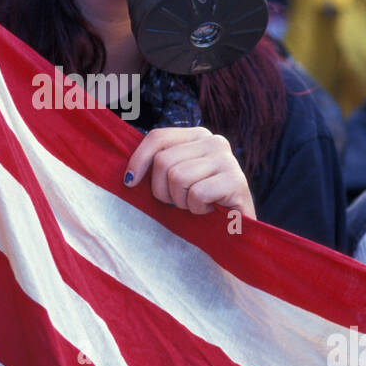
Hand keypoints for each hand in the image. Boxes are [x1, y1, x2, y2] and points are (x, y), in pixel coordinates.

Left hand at [124, 126, 255, 217]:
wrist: (236, 230)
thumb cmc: (200, 203)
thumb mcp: (176, 178)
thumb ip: (159, 165)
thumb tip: (128, 174)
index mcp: (198, 135)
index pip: (158, 137)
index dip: (138, 160)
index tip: (129, 183)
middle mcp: (215, 141)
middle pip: (164, 161)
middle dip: (163, 190)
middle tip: (179, 202)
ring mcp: (228, 159)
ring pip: (178, 177)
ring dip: (181, 201)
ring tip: (196, 205)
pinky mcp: (237, 181)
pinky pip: (196, 194)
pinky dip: (197, 209)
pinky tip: (210, 210)